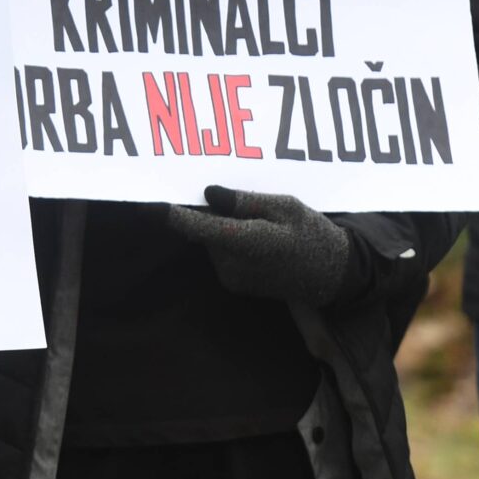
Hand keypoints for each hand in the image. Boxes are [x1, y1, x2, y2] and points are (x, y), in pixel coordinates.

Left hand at [166, 185, 354, 306]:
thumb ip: (243, 201)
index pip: (195, 226)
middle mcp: (233, 265)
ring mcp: (232, 278)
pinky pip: (219, 253)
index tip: (147, 201)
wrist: (332, 275)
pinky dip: (226, 239)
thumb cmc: (312, 234)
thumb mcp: (284, 205)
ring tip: (251, 215)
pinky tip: (251, 232)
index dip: (169, 213)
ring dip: (218, 226)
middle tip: (222, 194)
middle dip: (205, 212)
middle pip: (201, 231)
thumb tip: (208, 194)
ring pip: (210, 241)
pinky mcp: (235, 284)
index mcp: (246, 242)